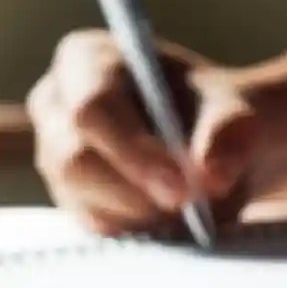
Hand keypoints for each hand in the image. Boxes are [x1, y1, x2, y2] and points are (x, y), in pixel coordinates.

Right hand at [25, 29, 258, 235]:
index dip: (132, 151)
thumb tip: (213, 177)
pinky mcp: (65, 194)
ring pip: (81, 197)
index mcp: (85, 59)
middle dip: (135, 191)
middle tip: (189, 208)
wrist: (212, 143)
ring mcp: (52, 153)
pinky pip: (92, 221)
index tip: (182, 187)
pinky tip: (169, 218)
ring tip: (189, 210)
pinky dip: (135, 227)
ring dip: (140, 212)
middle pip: (75, 159)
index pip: (92, 107)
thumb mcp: (235, 110)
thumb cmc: (213, 113)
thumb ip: (229, 134)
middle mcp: (54, 104)